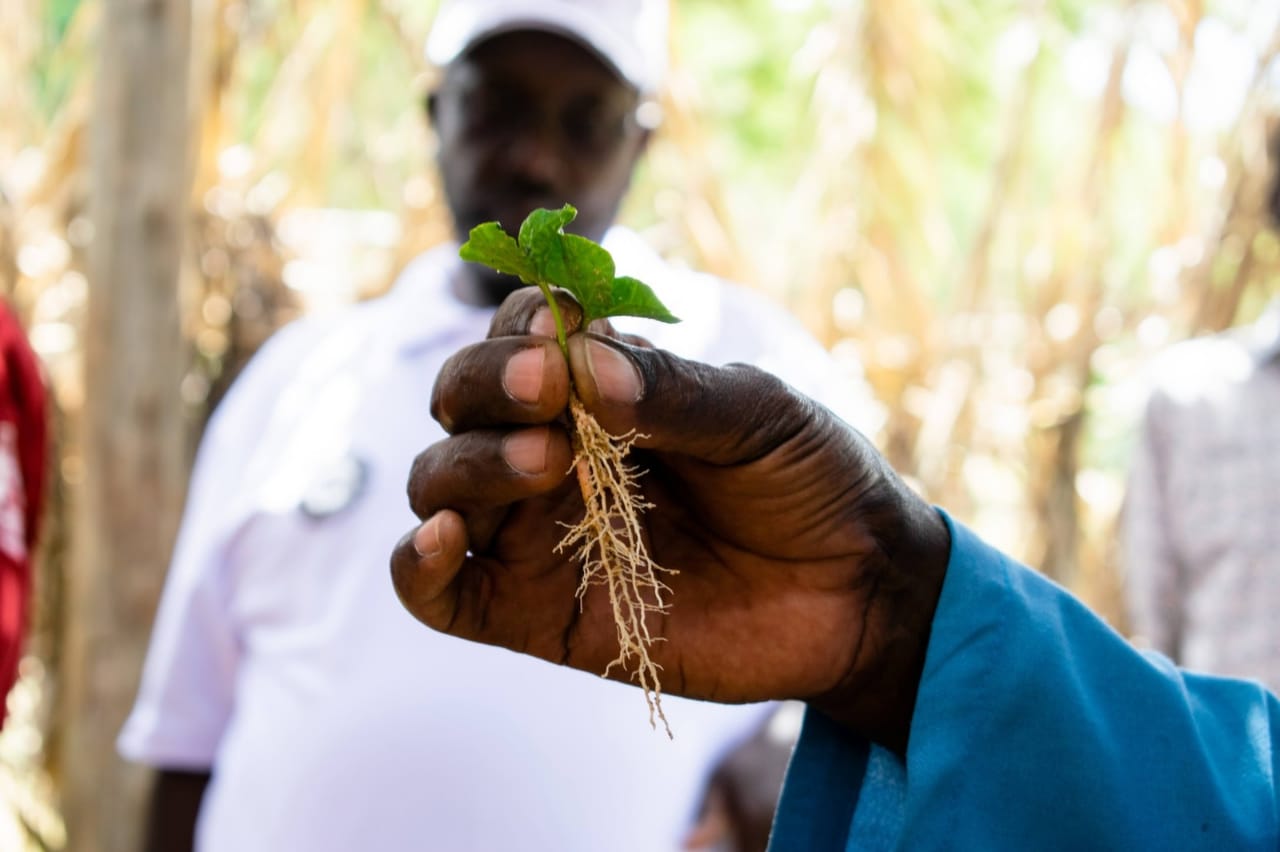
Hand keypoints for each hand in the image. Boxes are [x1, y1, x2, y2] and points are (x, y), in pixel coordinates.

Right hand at [390, 290, 949, 750]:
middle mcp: (552, 451)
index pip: (519, 337)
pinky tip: (440, 538)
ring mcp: (537, 532)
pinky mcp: (534, 613)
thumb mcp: (758, 416)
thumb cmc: (808, 481)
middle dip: (487, 385)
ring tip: (547, 462)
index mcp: (599, 389)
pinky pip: (443, 594)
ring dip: (468, 463)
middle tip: (547, 392)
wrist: (856, 590)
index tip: (558, 331)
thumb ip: (673, 391)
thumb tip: (582, 367)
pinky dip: (416, 566)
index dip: (523, 327)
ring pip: (440, 483)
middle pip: (460, 401)